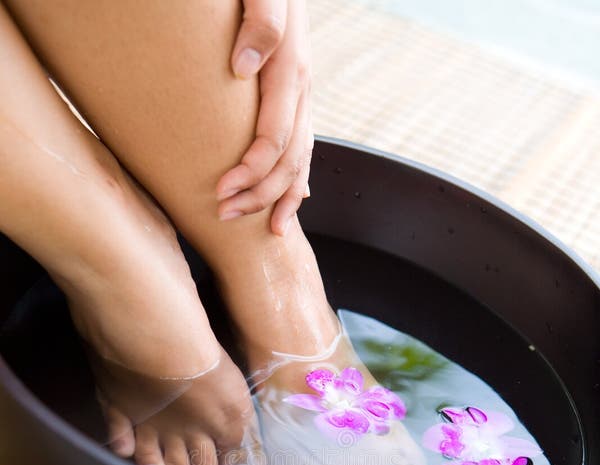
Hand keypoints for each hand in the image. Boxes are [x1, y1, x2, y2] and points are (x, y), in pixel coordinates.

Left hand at [217, 0, 312, 236]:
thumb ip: (260, 22)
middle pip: (288, 161)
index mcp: (290, 71)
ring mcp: (303, 97)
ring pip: (301, 160)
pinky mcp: (297, 98)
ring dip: (280, 198)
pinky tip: (296, 200)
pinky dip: (299, 180)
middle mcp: (301, 90)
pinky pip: (304, 147)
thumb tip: (245, 66)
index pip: (274, 140)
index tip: (221, 191)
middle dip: (259, 196)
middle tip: (225, 216)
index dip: (250, 172)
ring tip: (264, 227)